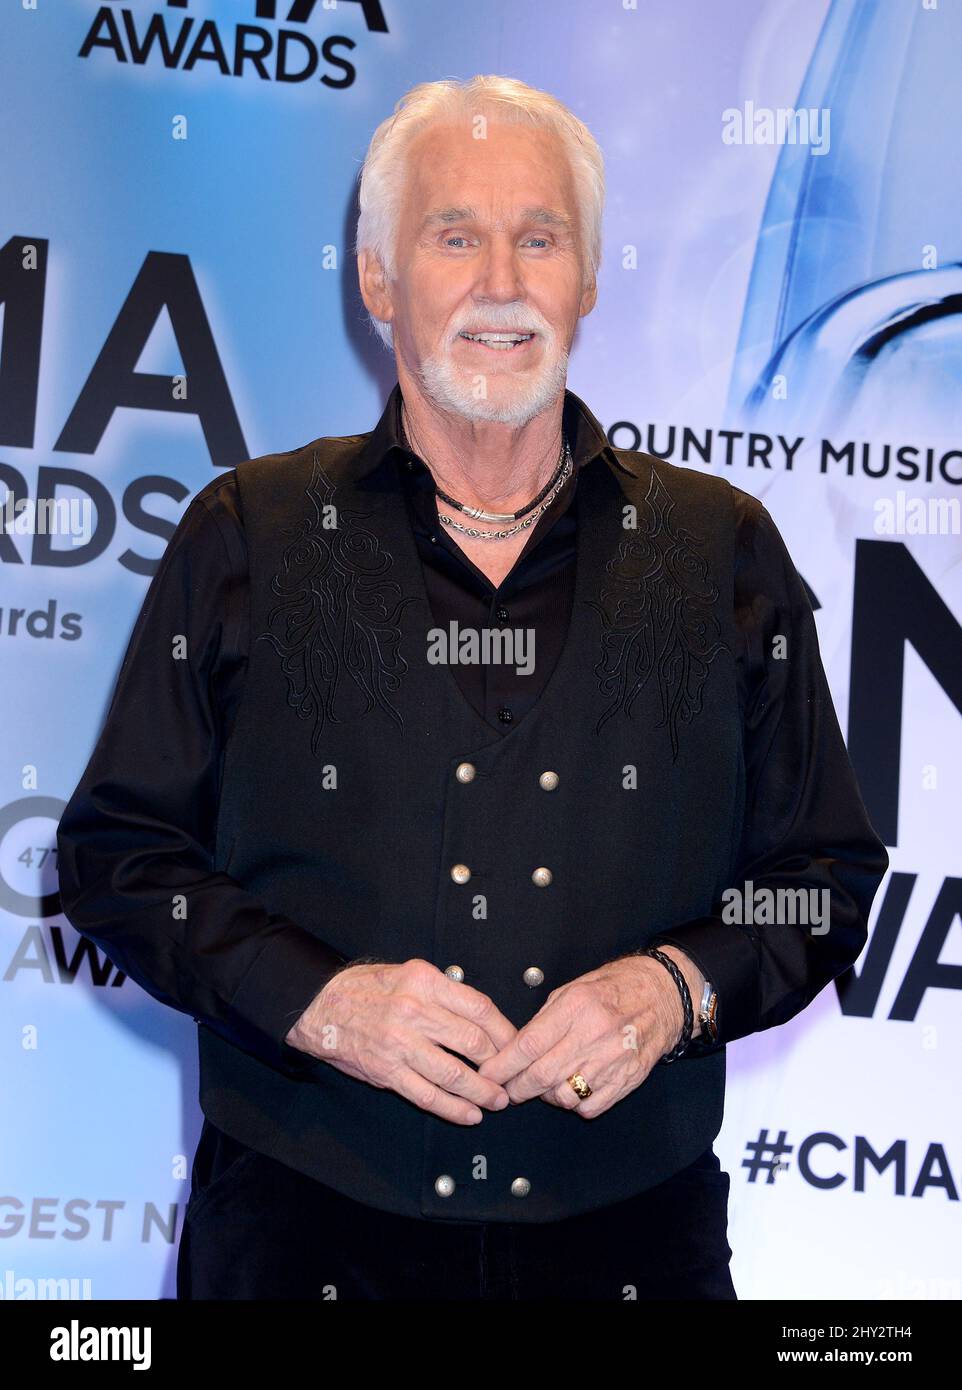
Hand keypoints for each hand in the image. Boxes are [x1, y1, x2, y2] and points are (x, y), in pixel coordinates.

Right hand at [285, 958, 517, 1125]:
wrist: (322, 1006)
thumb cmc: (368, 989)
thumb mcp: (409, 974)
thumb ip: (444, 992)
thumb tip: (483, 1017)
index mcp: (425, 982)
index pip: (479, 1008)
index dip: (505, 1031)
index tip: (517, 1045)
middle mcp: (414, 1011)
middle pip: (473, 1042)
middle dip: (499, 1064)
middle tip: (511, 1076)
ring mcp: (400, 1044)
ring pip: (455, 1074)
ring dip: (483, 1092)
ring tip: (497, 1100)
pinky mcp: (387, 1072)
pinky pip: (428, 1095)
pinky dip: (454, 1109)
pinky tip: (470, 1114)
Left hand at [477, 947, 704, 1119]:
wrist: (662, 995)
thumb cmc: (613, 989)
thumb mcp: (573, 989)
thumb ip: (545, 1019)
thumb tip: (516, 1048)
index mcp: (576, 1006)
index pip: (529, 1044)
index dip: (503, 1064)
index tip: (488, 1073)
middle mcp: (594, 1034)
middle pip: (542, 1075)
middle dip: (517, 1088)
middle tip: (507, 1090)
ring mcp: (613, 1060)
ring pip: (564, 1096)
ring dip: (546, 1097)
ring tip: (542, 1087)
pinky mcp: (627, 1079)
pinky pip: (590, 1106)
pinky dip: (575, 1104)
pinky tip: (572, 1090)